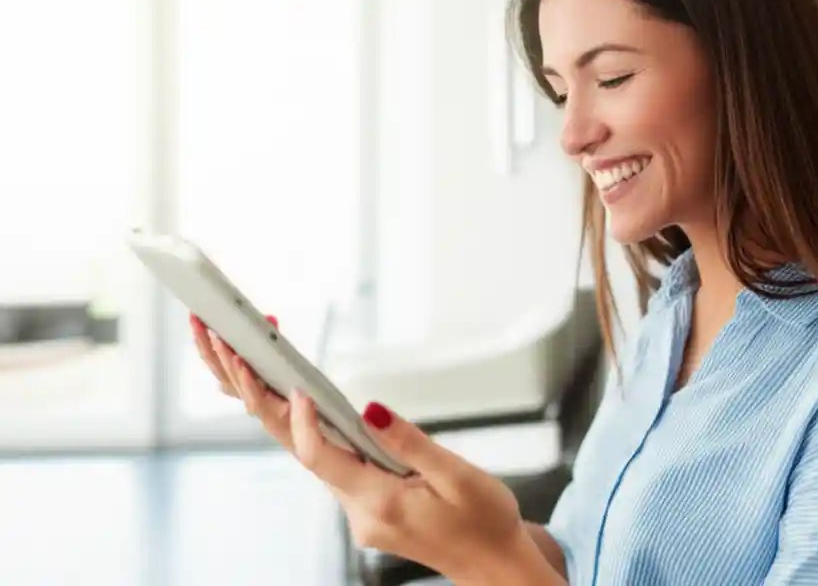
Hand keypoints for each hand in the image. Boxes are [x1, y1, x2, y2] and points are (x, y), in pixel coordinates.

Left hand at [188, 313, 549, 583]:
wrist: (492, 563)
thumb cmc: (485, 521)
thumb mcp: (459, 477)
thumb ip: (412, 442)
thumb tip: (370, 407)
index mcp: (380, 504)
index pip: (322, 457)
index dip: (302, 418)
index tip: (290, 381)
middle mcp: (358, 509)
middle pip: (296, 448)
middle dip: (256, 396)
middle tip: (229, 349)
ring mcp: (356, 508)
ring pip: (305, 450)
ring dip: (272, 405)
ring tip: (241, 356)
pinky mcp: (364, 500)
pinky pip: (325, 457)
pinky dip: (304, 423)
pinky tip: (290, 392)